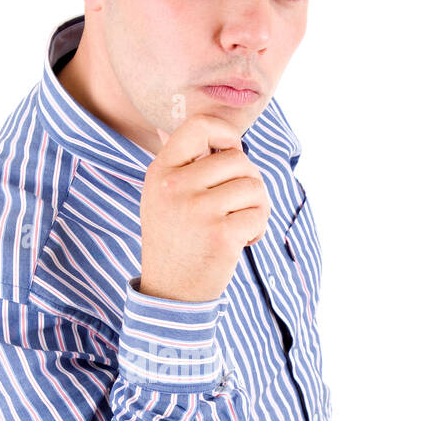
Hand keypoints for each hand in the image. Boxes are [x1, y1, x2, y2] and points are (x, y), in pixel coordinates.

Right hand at [138, 115, 270, 302]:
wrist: (170, 294)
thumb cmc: (174, 242)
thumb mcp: (162, 197)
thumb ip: (181, 165)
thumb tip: (198, 130)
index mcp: (161, 172)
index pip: (200, 126)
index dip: (225, 135)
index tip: (230, 155)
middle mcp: (175, 187)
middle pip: (239, 159)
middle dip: (248, 182)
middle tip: (237, 206)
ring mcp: (198, 210)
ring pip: (254, 186)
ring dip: (256, 207)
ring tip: (239, 224)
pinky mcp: (221, 234)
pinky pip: (259, 214)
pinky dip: (257, 229)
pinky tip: (240, 242)